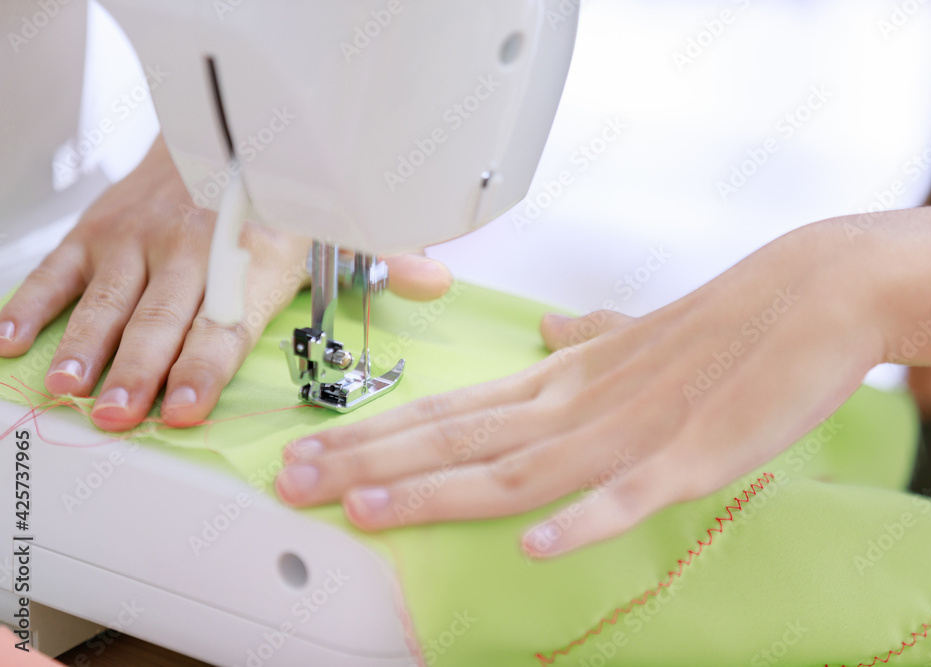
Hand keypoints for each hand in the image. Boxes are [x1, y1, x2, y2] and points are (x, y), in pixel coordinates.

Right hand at [0, 136, 452, 431]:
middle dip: (140, 369)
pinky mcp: (99, 230)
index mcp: (249, 257)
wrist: (219, 125)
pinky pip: (57, 270)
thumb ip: (381, 261)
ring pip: (105, 300)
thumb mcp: (334, 224)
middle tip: (120, 413)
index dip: (205, 369)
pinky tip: (11, 343)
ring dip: (84, 349)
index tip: (186, 408)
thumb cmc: (275, 191)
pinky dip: (30, 305)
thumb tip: (435, 281)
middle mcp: (188, 248)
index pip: (226, 323)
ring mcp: (137, 239)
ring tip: (69, 391)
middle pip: (161, 319)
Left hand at [276, 220, 885, 556]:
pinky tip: (531, 546)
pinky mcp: (693, 455)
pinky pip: (629, 494)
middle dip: (371, 461)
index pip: (451, 408)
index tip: (310, 447)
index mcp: (563, 379)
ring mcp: (631, 430)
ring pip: (518, 467)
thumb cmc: (723, 319)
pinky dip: (581, 519)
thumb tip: (551, 332)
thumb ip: (589, 340)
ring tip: (365, 509)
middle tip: (292, 479)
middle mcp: (577, 402)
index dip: (376, 432)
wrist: (810, 293)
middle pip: (459, 437)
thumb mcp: (638, 333)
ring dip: (439, 490)